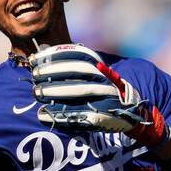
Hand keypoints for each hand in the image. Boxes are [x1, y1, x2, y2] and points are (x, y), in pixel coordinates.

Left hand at [30, 44, 170, 152]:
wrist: (137, 116)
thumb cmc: (108, 94)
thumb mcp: (96, 74)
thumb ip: (75, 65)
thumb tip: (45, 51)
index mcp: (102, 69)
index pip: (78, 56)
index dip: (56, 55)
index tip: (36, 58)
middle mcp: (106, 82)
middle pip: (77, 73)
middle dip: (53, 74)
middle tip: (33, 78)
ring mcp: (106, 100)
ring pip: (79, 93)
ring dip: (55, 93)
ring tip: (36, 94)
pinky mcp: (104, 119)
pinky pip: (80, 116)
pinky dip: (61, 116)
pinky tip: (44, 115)